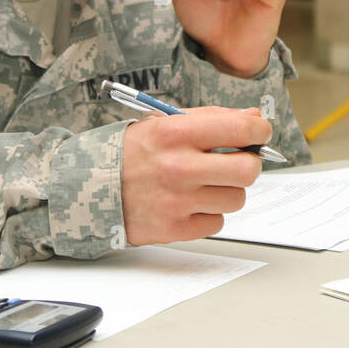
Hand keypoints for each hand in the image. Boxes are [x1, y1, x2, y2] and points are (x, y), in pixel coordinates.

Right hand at [120, 106, 271, 245]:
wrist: (89, 188)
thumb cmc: (132, 153)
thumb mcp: (164, 123)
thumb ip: (211, 118)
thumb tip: (253, 120)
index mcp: (176, 133)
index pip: (240, 130)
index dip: (259, 131)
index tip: (259, 134)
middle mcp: (178, 167)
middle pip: (247, 170)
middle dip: (249, 164)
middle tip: (237, 162)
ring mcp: (177, 201)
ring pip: (236, 198)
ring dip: (226, 190)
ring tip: (203, 184)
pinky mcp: (175, 229)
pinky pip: (217, 221)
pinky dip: (209, 213)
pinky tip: (189, 203)